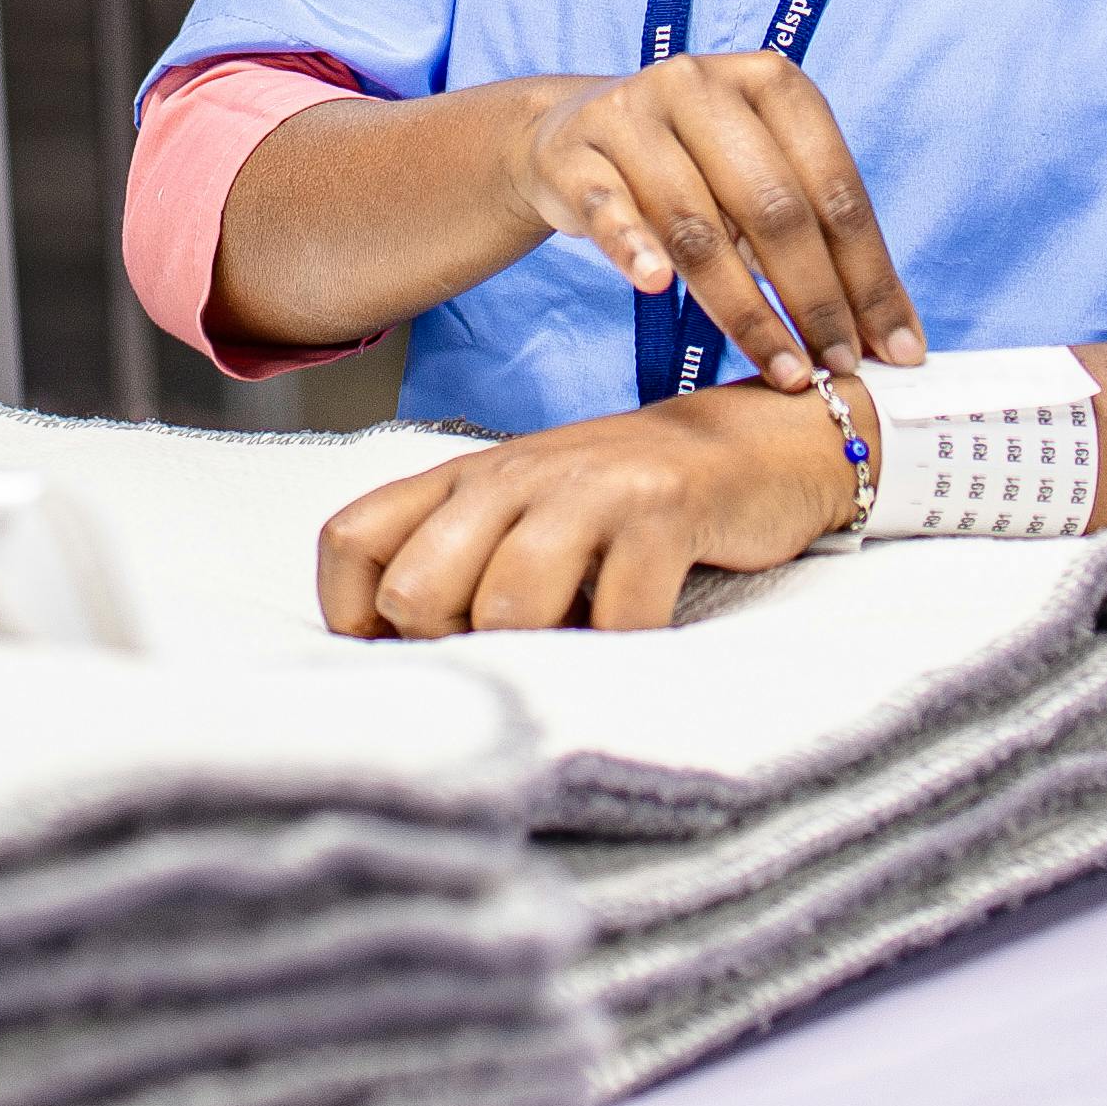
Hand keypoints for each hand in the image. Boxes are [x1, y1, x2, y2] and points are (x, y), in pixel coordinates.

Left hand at [318, 386, 864, 635]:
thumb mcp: (525, 515)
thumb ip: (459, 563)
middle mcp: (511, 475)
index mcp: (464, 477)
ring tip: (575, 644)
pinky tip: (635, 636)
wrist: (756, 447)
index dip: (356, 619)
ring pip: (505, 607)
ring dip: (537, 653)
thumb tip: (394, 658)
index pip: (350, 541)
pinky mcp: (662, 510)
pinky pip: (617, 616)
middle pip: (415, 592)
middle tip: (510, 649)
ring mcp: (586, 489)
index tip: (410, 656)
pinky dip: (622, 649)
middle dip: (452, 648)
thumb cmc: (624, 503)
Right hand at [509, 52, 922, 392]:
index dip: (868, 274)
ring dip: (745, 310)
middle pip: (774, 207)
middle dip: (815, 298)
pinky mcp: (576, 155)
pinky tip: (655, 287)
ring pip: (698, 225)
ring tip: (783, 368)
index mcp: (771, 83)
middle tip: (839, 369)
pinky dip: (633, 248)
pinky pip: (610, 210)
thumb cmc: (695, 166)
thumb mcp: (760, 179)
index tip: (894, 347)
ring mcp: (633, 115)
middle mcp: (702, 85)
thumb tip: (894, 337)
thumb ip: (820, 242)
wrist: (573, 131)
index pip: (835, 188)